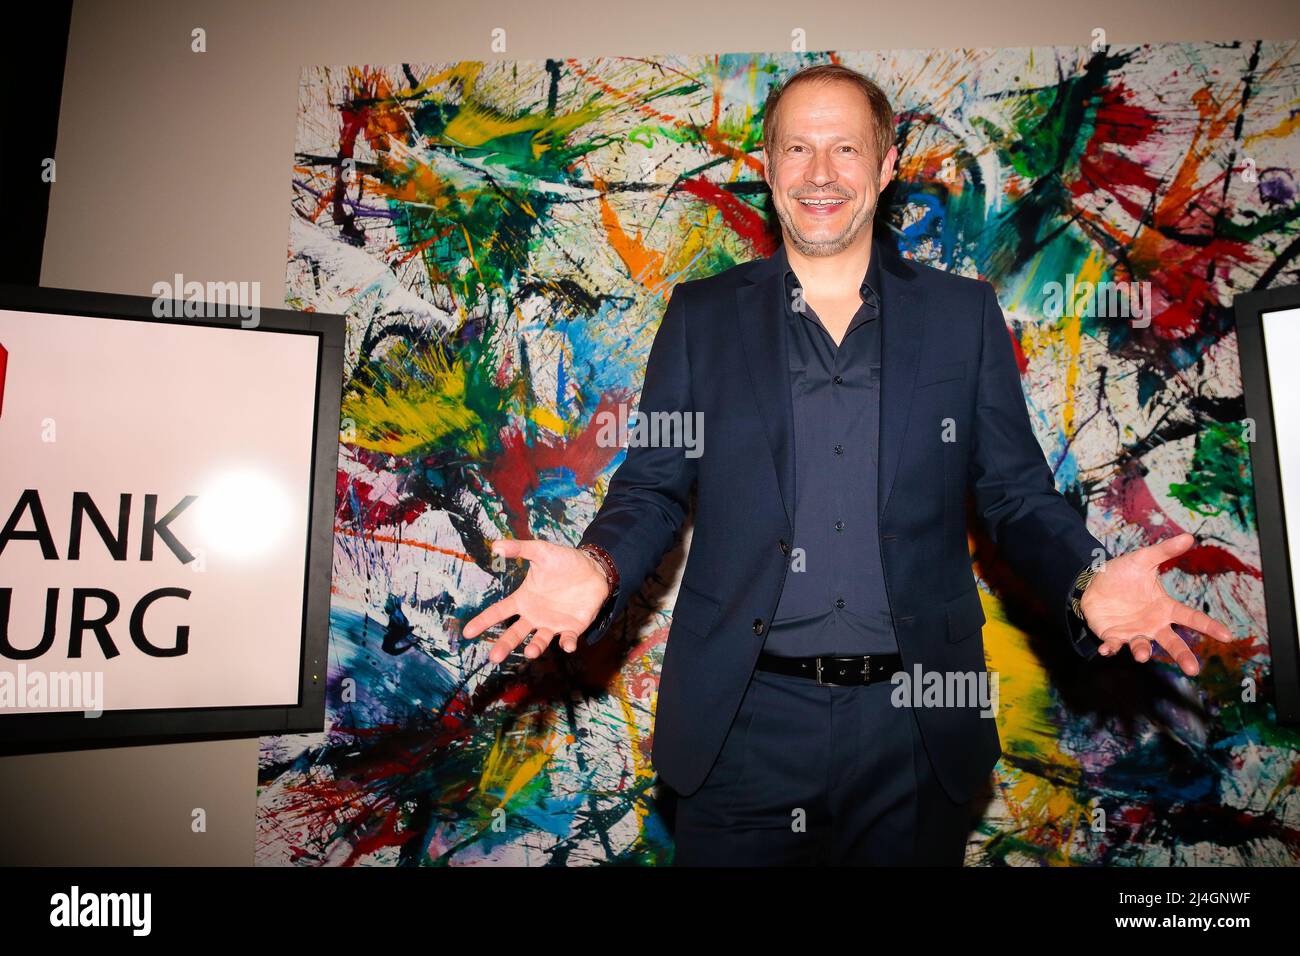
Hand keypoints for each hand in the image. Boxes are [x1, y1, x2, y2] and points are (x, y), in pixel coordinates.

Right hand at [462, 539, 611, 663]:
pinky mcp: (572, 628)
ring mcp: (553, 624)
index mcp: (523, 600)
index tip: (467, 633)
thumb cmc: (564, 560)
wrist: (593, 568)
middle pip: (515, 633)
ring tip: (531, 652)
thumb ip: (519, 549)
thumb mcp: (541, 551)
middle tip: (494, 657)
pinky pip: (568, 639)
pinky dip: (567, 643)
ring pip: (540, 640)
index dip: (483, 622)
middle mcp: (534, 616)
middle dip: (504, 645)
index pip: (498, 612)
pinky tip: (567, 645)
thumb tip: (495, 545)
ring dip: (535, 647)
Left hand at [1080, 532, 1234, 675]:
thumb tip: (1188, 536)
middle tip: (1193, 669)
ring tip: (1142, 654)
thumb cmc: (1122, 573)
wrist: (1092, 582)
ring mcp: (1133, 632)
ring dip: (1142, 651)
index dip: (1209, 626)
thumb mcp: (1142, 559)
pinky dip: (1111, 649)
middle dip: (1182, 655)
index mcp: (1164, 607)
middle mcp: (1152, 624)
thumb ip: (1164, 551)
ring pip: (1142, 647)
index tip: (1227, 635)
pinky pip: (1114, 646)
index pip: (1190, 617)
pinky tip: (1108, 649)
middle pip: (1172, 642)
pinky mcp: (1113, 637)